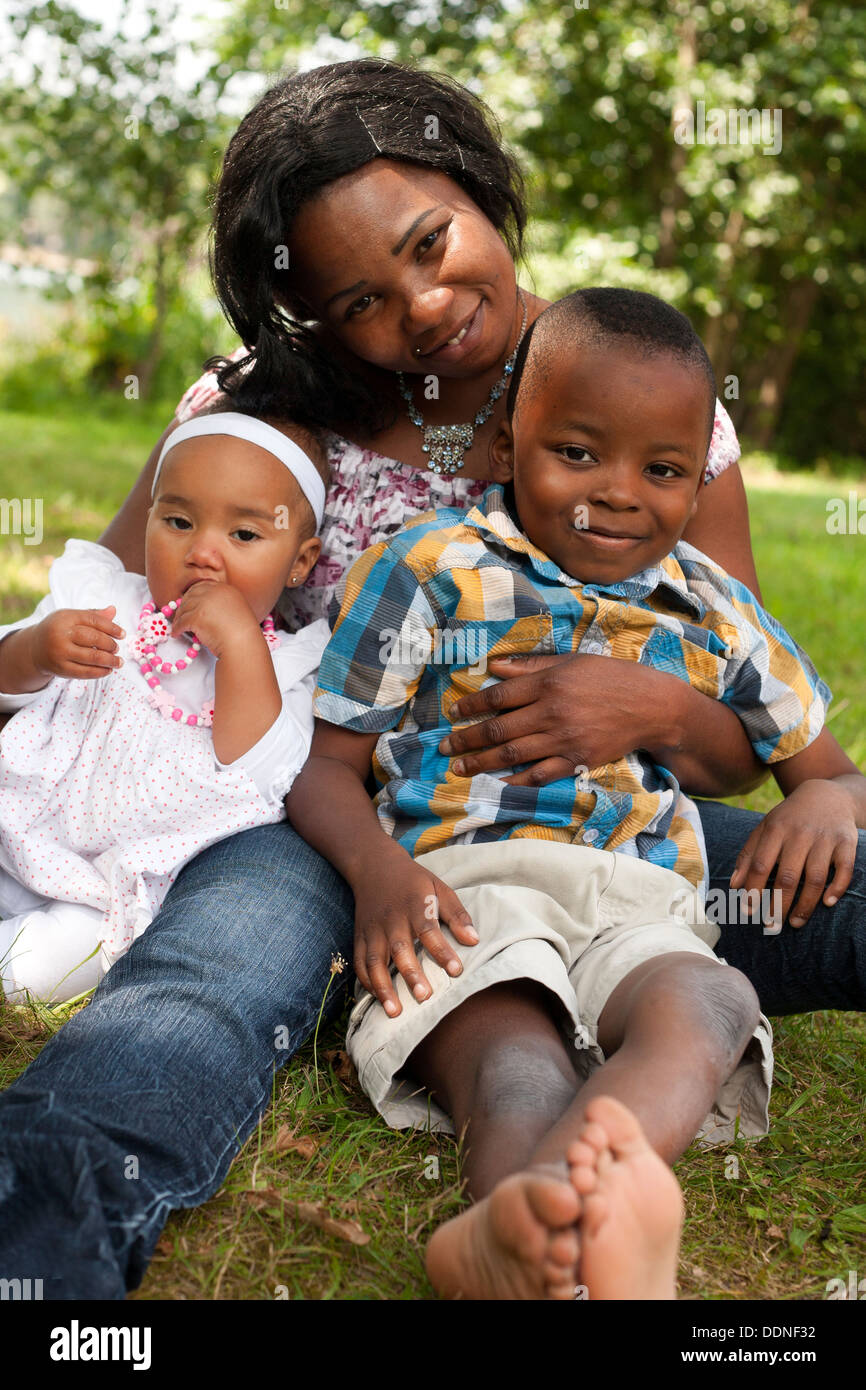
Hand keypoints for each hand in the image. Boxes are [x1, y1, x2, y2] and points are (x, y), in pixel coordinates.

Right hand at [31, 605, 124, 679]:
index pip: (94, 621)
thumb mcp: (72, 618)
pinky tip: (108, 670)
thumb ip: (93, 615)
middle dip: (110, 645)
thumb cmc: (59, 630)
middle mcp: (61, 634)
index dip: (111, 628)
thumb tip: (113, 610)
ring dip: (110, 660)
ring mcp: (60, 653)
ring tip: (119, 662)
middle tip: (117, 648)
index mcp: (65, 618)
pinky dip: (100, 672)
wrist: (35, 648)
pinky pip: (85, 672)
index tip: (122, 634)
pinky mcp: (61, 669)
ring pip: (92, 657)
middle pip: (94, 639)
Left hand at [169, 582, 260, 659]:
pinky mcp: (196, 616)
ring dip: (179, 618)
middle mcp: (214, 592)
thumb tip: (207, 610)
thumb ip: (223, 605)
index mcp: (226, 589)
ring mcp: (204, 603)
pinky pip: (181, 621)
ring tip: (177, 626)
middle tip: (180, 614)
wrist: (244, 645)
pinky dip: (177, 628)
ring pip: (184, 608)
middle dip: (184, 605)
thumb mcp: (237, 611)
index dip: (193, 594)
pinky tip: (176, 633)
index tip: (189, 602)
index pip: (203, 586)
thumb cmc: (243, 634)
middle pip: (191, 595)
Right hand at [352, 854, 478, 1017]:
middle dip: (411, 974)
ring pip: (374, 960)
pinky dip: (366, 981)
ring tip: (394, 1011)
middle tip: (424, 996)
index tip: (456, 970)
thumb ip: (456, 914)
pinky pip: (359, 962)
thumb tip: (474, 940)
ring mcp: (372, 929)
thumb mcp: (439, 887)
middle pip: (400, 948)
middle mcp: (391, 919)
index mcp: (414, 905)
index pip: (428, 929)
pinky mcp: (359, 936)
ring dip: (383, 986)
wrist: (374, 866)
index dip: (442, 950)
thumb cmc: (413, 881)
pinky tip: (378, 998)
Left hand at [439, 652, 667, 786]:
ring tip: (460, 768)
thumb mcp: (572, 661)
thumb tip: (494, 666)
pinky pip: (540, 775)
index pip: (499, 696)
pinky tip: (498, 784)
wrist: (651, 706)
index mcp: (550, 682)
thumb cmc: (611, 677)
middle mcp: (552, 712)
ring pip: (513, 755)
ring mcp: (564, 740)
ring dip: (482, 763)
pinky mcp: (577, 761)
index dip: (472, 706)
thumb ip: (531, 666)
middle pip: (499, 730)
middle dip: (467, 740)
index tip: (453, 713)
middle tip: (445, 748)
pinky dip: (517, 782)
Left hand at [729, 779, 858, 928]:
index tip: (748, 912)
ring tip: (794, 923)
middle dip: (778, 905)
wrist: (827, 794)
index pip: (760, 865)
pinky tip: (828, 904)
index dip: (753, 890)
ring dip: (805, 905)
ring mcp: (825, 837)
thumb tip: (734, 885)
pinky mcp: (846, 841)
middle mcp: (800, 833)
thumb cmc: (790, 818)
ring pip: (815, 878)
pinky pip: (844, 869)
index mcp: (776, 829)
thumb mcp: (765, 829)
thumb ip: (748, 855)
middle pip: (787, 876)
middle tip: (771, 925)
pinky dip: (837, 888)